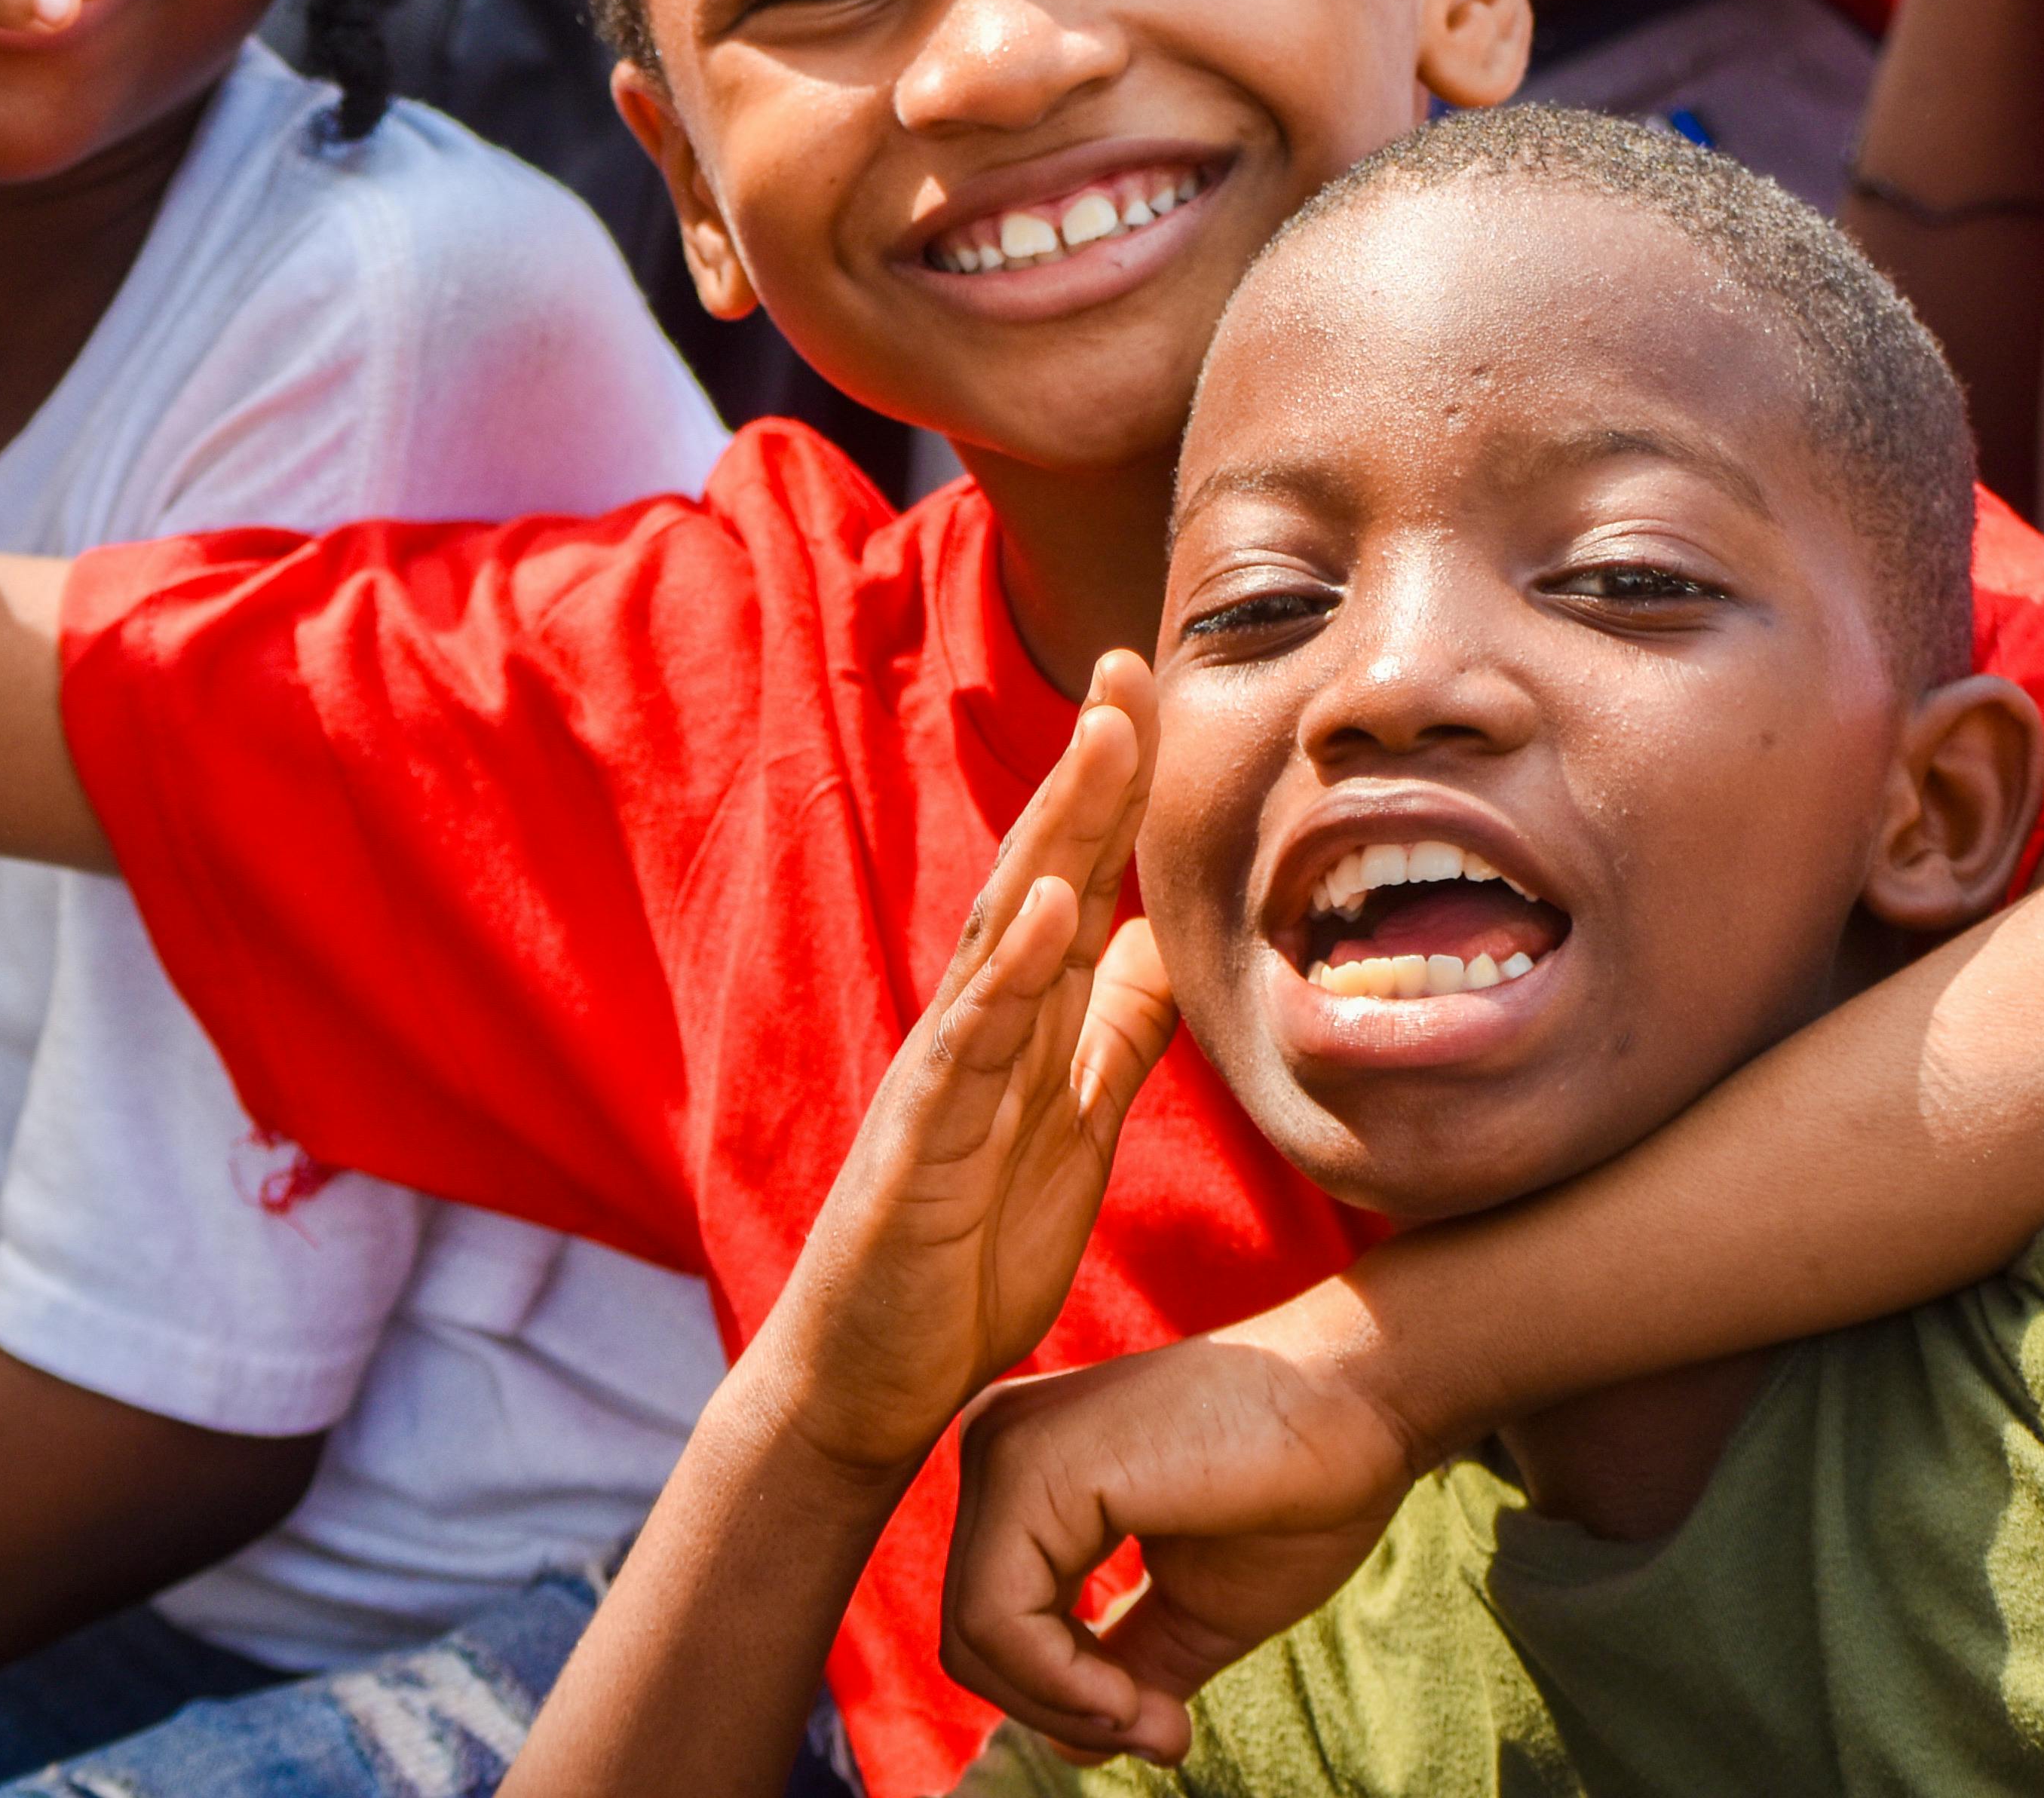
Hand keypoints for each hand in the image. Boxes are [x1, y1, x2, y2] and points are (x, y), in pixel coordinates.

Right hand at [752, 657, 1180, 1483]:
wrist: (873, 1375)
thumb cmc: (966, 1252)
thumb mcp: (1074, 1121)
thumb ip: (1114, 1030)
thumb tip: (1170, 943)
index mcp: (1020, 1019)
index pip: (1075, 879)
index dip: (1117, 789)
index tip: (1153, 684)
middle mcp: (976, 1023)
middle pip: (1036, 872)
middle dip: (1087, 771)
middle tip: (1129, 667)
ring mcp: (942, 1075)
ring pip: (1001, 931)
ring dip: (1054, 833)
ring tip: (1105, 742)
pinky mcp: (922, 1141)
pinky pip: (968, 1045)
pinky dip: (1010, 971)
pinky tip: (1051, 907)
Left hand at [945, 1283, 1438, 1765]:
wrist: (1361, 1408)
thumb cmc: (1291, 1494)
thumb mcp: (1187, 1610)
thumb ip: (1120, 1666)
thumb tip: (1071, 1750)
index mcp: (1027, 1473)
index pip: (993, 1623)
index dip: (1063, 1702)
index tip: (1161, 1728)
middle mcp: (997, 1447)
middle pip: (974, 1636)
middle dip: (1062, 1710)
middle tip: (1161, 1733)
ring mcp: (1007, 1447)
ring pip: (976, 1637)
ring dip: (1066, 1706)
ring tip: (1155, 1716)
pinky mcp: (1035, 1464)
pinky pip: (998, 1617)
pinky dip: (1061, 1682)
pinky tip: (1133, 1694)